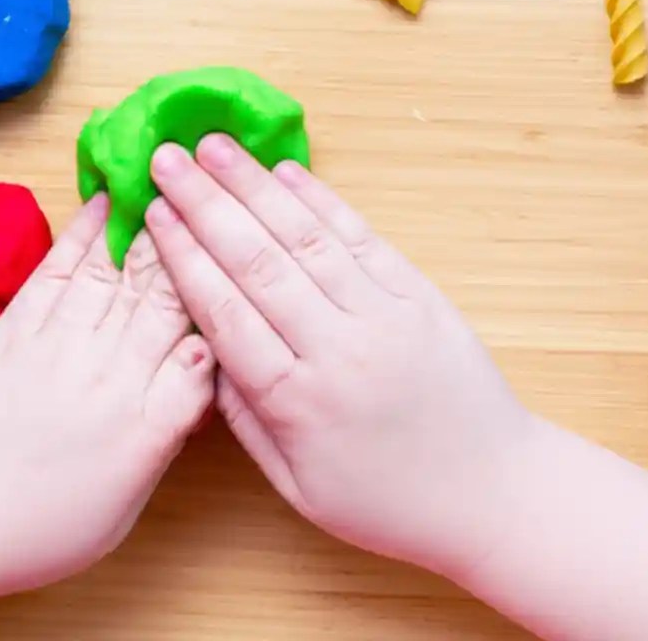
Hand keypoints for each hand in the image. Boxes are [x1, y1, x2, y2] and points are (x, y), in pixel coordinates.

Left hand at [0, 195, 215, 602]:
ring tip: (177, 172)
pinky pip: (57, 271)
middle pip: (168, 298)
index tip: (252, 260)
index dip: (230, 305)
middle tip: (225, 186)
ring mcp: (59, 346)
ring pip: (119, 273)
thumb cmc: (33, 530)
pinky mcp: (13, 331)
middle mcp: (109, 377)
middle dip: (199, 242)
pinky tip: (105, 201)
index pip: (208, 352)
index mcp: (146, 428)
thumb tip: (195, 387)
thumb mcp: (119, 509)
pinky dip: (83, 233)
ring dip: (150, 221)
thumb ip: (160, 441)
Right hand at [143, 134, 535, 577]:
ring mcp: (384, 317)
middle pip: (256, 261)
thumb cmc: (387, 501)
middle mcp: (338, 349)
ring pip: (305, 238)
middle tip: (166, 159)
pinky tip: (286, 172)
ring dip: (255, 186)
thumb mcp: (296, 485)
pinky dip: (322, 202)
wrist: (494, 495)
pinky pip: (361, 239)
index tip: (153, 215)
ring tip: (214, 147)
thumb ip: (244, 416)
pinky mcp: (421, 298)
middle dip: (205, 204)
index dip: (184, 256)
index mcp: (297, 401)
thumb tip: (202, 351)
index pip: (225, 312)